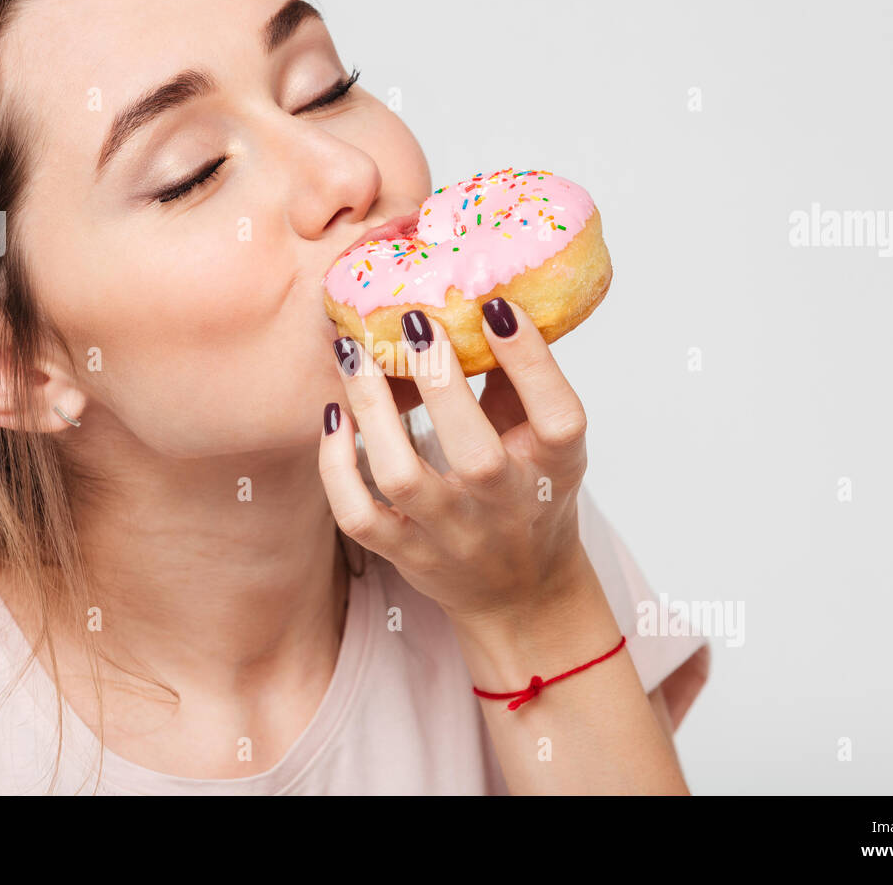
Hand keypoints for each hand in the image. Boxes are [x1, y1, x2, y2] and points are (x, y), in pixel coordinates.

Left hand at [319, 298, 592, 622]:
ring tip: (354, 354)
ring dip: (372, 410)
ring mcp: (452, 534)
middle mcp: (506, 505)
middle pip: (474, 453)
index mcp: (555, 469)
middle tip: (411, 321)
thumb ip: (521, 381)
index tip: (497, 306)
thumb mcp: (546, 443)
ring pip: (401, 478)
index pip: (558, 417)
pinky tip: (333, 415)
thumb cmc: (530, 496)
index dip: (531, 361)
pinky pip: (358, 515)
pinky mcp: (406, 554)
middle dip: (440, 381)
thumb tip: (484, 301)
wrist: (520, 592)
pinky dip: (335, 465)